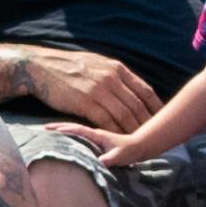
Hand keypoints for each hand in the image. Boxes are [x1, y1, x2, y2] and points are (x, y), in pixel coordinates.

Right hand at [11, 47, 155, 135]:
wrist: (41, 68)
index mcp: (116, 68)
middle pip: (137, 105)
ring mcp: (98, 90)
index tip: (164, 118)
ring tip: (142, 143)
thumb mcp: (96, 64)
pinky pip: (106, 122)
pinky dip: (116, 132)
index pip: (145, 90)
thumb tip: (129, 89)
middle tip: (156, 136)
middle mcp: (111, 78)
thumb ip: (114, 76)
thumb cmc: (68, 67)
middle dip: (149, 122)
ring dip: (134, 131)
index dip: (156, 107)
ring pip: (124, 115)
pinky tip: (120, 142)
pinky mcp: (85, 102)